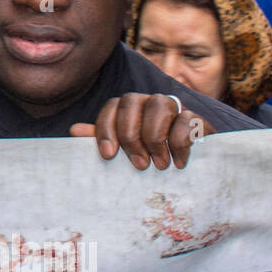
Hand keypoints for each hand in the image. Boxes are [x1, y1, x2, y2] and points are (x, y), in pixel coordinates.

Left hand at [70, 93, 212, 169]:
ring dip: (156, 138)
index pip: (111, 107)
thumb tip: (75, 130)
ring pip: (159, 105)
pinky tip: (179, 163)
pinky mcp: (196, 117)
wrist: (194, 170)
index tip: (108, 156)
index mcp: (129, 108)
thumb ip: (103, 140)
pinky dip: (180, 143)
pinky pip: (186, 120)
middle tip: (139, 165)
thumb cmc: (151, 159)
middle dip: (131, 136)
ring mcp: (174, 106)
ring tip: (160, 165)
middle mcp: (149, 102)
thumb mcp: (125, 153)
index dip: (105, 130)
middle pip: (132, 103)